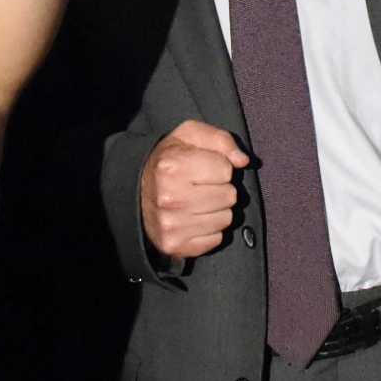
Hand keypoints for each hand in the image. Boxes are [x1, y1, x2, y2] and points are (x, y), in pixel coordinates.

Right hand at [139, 118, 247, 260]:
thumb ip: (221, 140)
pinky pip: (216, 239)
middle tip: (203, 185)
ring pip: (226, 219)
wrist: (137, 190)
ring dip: (218, 209)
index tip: (205, 167)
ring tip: (199, 201)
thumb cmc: (170, 160)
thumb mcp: (190, 135)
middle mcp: (169, 197)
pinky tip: (195, 218)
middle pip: (229, 196)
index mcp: (172, 166)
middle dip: (221, 188)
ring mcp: (171, 225)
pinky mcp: (174, 245)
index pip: (226, 169)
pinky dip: (210, 229)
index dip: (220, 166)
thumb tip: (243, 161)